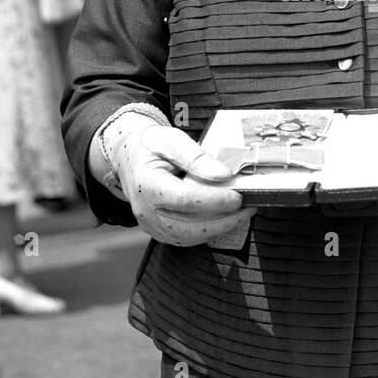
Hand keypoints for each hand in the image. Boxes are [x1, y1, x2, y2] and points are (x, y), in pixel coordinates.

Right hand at [106, 118, 253, 246]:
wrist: (128, 157)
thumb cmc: (150, 146)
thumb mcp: (171, 139)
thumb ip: (196, 157)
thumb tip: (223, 175)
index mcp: (147, 184)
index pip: (184, 199)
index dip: (214, 200)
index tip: (238, 196)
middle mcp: (146, 211)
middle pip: (189, 226)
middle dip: (224, 220)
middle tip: (248, 207)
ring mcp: (151, 225)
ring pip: (190, 237)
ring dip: (220, 228)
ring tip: (242, 213)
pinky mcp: (159, 232)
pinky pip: (187, 238)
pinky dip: (210, 231)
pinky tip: (226, 218)